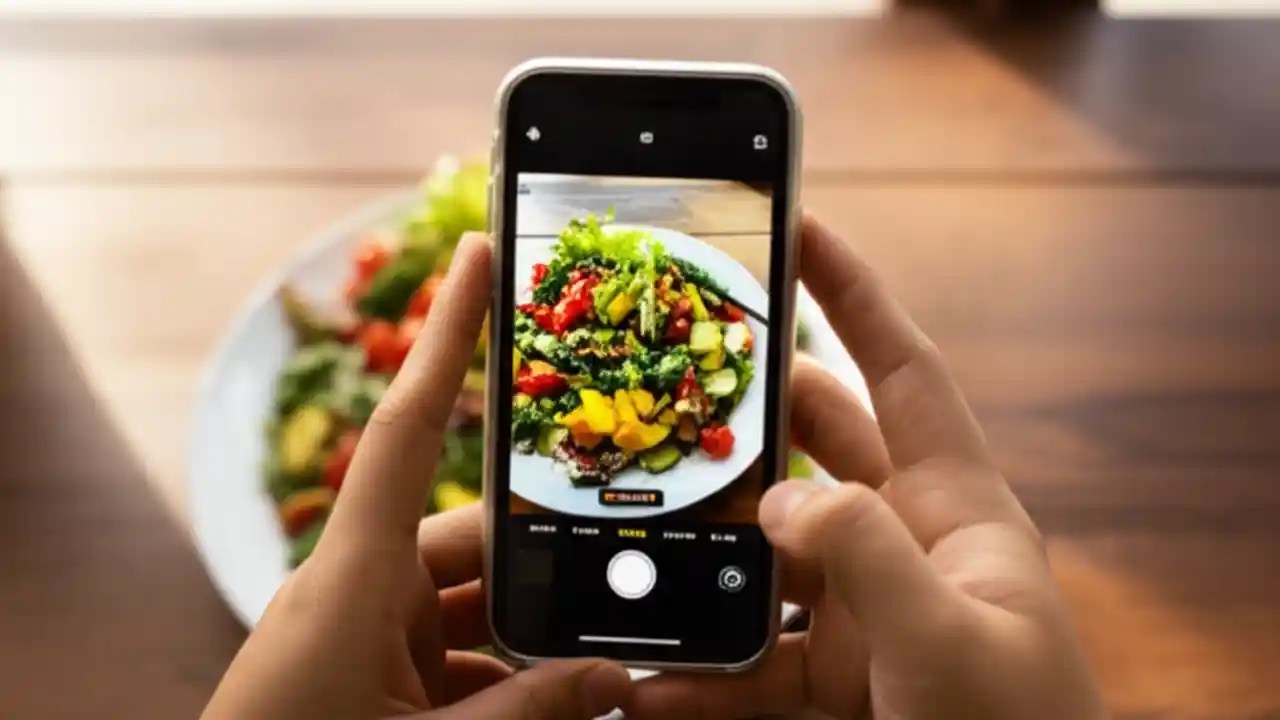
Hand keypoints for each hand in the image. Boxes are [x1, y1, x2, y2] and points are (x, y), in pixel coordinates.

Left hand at [203, 234, 630, 719]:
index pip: (408, 426)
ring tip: (607, 663)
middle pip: (478, 539)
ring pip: (478, 606)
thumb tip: (616, 682)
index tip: (479, 254)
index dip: (447, 334)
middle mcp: (362, 587)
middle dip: (551, 561)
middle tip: (630, 573)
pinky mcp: (376, 675)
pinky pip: (460, 656)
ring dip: (536, 637)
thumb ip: (529, 715)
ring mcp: (370, 633)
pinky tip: (563, 703)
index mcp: (353, 575)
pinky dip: (508, 679)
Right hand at [626, 218, 1105, 719]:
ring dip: (703, 558)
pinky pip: (744, 660)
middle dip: (745, 420)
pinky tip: (652, 685)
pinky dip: (697, 672)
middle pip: (811, 450)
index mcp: (954, 509)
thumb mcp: (949, 639)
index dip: (855, 295)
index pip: (902, 372)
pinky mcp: (825, 679)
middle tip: (670, 387)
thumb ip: (864, 554)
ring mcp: (859, 614)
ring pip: (760, 555)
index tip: (800, 229)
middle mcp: (901, 546)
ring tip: (637, 547)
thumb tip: (776, 502)